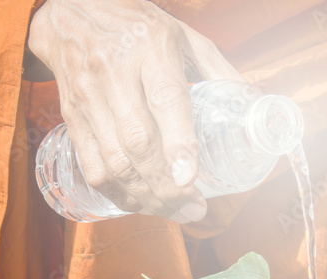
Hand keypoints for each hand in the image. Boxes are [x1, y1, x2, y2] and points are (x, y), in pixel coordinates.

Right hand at [26, 0, 242, 220]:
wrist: (72, 12)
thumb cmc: (137, 27)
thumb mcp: (183, 36)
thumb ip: (219, 71)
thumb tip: (254, 109)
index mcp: (151, 47)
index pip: (165, 99)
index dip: (178, 144)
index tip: (189, 179)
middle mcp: (115, 71)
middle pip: (138, 141)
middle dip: (166, 185)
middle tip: (193, 208)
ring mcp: (88, 96)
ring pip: (115, 161)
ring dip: (146, 197)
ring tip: (174, 211)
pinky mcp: (71, 117)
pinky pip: (93, 167)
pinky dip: (119, 194)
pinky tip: (142, 203)